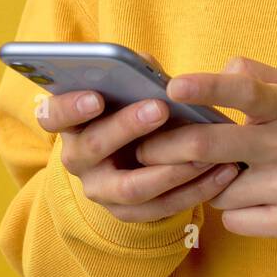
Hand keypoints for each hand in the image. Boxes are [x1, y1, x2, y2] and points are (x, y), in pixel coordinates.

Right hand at [34, 90, 240, 222]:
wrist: (139, 154)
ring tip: (201, 151)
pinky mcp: (130, 214)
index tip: (96, 96)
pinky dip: (196, 189)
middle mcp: (78, 159)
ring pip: (131, 187)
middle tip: (159, 108)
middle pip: (94, 148)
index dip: (70, 107)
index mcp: (70, 123)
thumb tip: (144, 63)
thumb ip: (134, 74)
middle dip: (127, 127)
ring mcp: (101, 191)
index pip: (52, 115)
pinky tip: (225, 170)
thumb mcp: (130, 88)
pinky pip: (163, 207)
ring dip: (169, 168)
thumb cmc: (135, 107)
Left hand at [134, 57, 276, 238]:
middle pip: (211, 146)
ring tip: (229, 171)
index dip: (208, 88)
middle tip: (142, 148)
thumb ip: (253, 74)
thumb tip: (218, 69)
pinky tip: (251, 196)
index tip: (174, 87)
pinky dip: (232, 209)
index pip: (246, 92)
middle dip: (166, 147)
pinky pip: (233, 218)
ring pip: (217, 189)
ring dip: (209, 182)